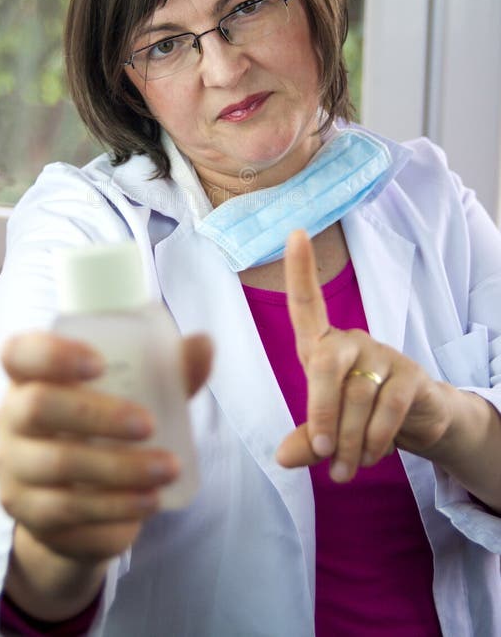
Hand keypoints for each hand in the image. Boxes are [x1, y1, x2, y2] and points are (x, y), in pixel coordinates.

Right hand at [0, 331, 211, 562]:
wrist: (80, 512)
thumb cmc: (107, 431)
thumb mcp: (139, 397)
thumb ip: (169, 371)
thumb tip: (204, 344)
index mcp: (30, 377)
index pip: (19, 353)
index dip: (51, 353)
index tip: (100, 363)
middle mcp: (10, 420)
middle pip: (36, 407)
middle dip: (97, 415)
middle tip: (148, 425)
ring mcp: (14, 472)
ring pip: (58, 467)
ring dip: (121, 469)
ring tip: (167, 470)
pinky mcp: (30, 519)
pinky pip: (70, 514)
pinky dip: (117, 507)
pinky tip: (150, 501)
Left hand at [276, 230, 452, 481]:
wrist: (418, 421)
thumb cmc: (359, 414)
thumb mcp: (328, 426)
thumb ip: (306, 438)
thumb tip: (284, 457)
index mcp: (323, 346)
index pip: (307, 304)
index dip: (300, 270)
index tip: (294, 232)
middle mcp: (352, 341)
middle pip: (324, 364)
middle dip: (319, 412)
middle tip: (322, 452)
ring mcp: (383, 355)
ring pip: (357, 397)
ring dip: (350, 442)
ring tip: (345, 471)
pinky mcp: (411, 375)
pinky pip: (388, 408)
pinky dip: (376, 439)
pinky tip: (372, 457)